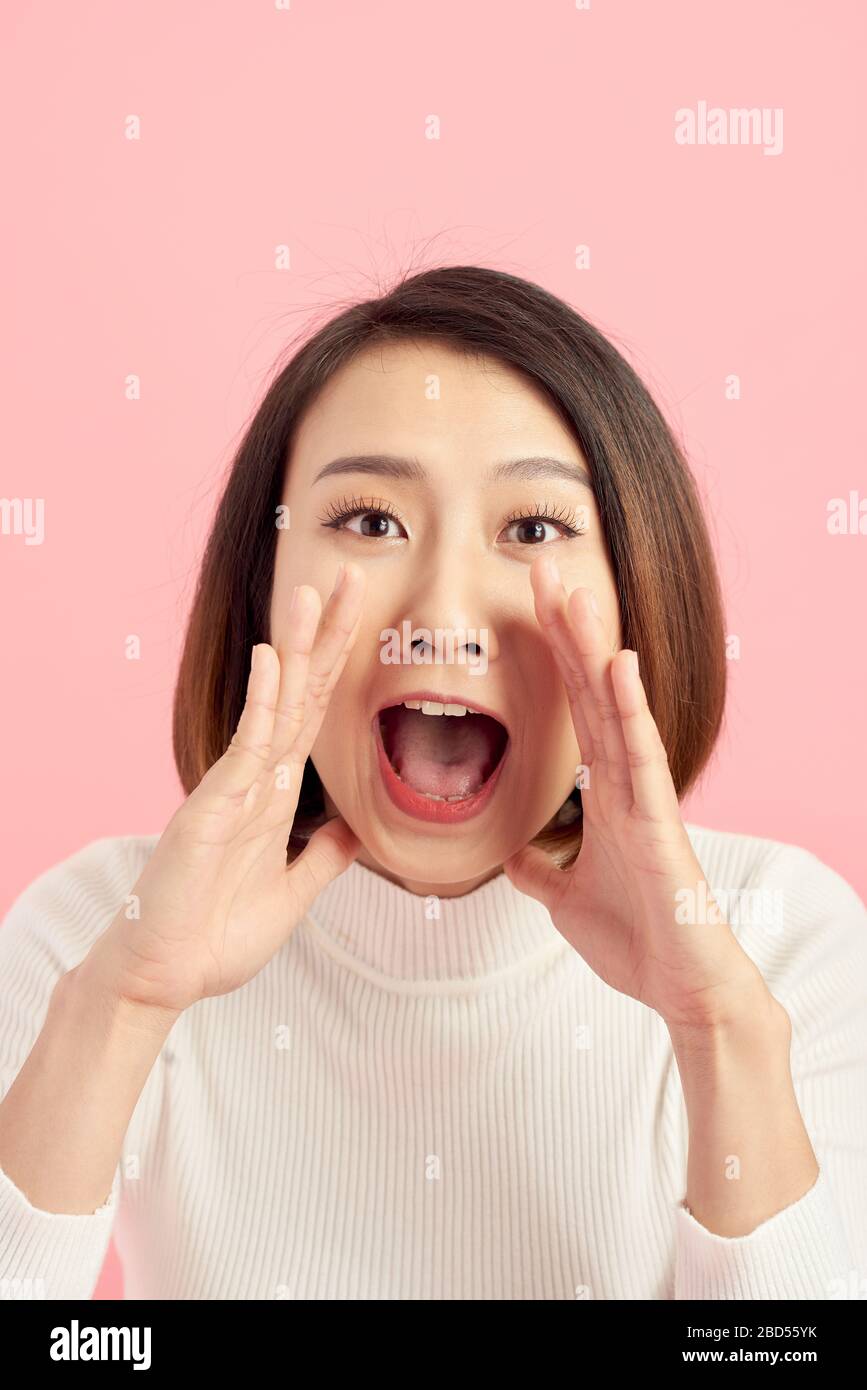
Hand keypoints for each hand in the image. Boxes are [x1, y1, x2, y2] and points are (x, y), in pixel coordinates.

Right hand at [83, 564, 366, 1015]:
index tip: (362, 614)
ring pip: (274, 705)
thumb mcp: (291, 896)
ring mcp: (233, 787)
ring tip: (308, 591)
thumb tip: (354, 830)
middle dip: (325, 634)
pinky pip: (246, 747)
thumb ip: (322, 859)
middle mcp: (257, 779)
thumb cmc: (214, 937)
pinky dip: (262, 703)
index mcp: (277, 794)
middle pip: (300, 693)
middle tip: (348, 574)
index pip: (315, 714)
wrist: (164, 976)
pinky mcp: (212, 807)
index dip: (339, 663)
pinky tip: (272, 659)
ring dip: (294, 647)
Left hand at [503, 553, 774, 1034]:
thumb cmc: (638, 940)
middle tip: (539, 567)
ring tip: (572, 592)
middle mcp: (626, 781)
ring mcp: (645, 796)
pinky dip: (629, 708)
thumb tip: (512, 853)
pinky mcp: (660, 821)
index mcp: (605, 792)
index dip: (550, 656)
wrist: (682, 989)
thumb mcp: (564, 898)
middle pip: (589, 691)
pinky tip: (618, 664)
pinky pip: (641, 756)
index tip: (527, 603)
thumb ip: (540, 869)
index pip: (573, 709)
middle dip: (565, 630)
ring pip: (614, 708)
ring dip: (592, 650)